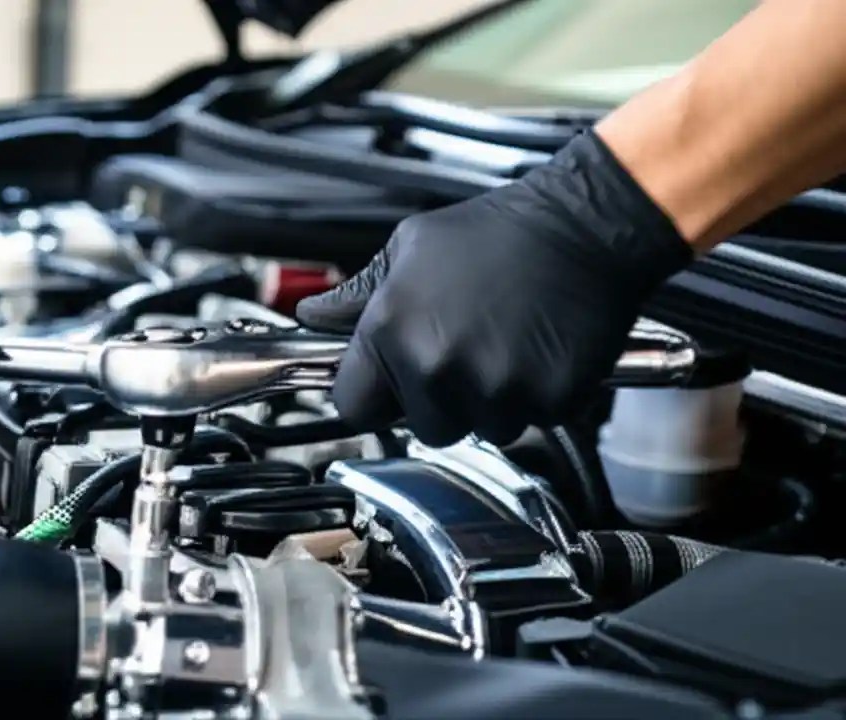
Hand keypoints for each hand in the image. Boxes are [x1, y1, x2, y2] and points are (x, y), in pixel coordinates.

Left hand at [297, 131, 692, 446]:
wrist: (583, 225)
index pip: (353, 405)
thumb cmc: (499, 232)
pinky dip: (535, 397)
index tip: (389, 383)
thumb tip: (315, 315)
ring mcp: (495, 387)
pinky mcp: (547, 399)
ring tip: (503, 344)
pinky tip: (535, 351)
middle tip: (464, 350)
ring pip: (478, 428)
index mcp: (393, 329)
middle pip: (422, 426)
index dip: (372, 395)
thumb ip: (359, 295)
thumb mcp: (410, 247)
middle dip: (438, 399)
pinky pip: (530, 421)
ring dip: (489, 400)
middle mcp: (439, 364)